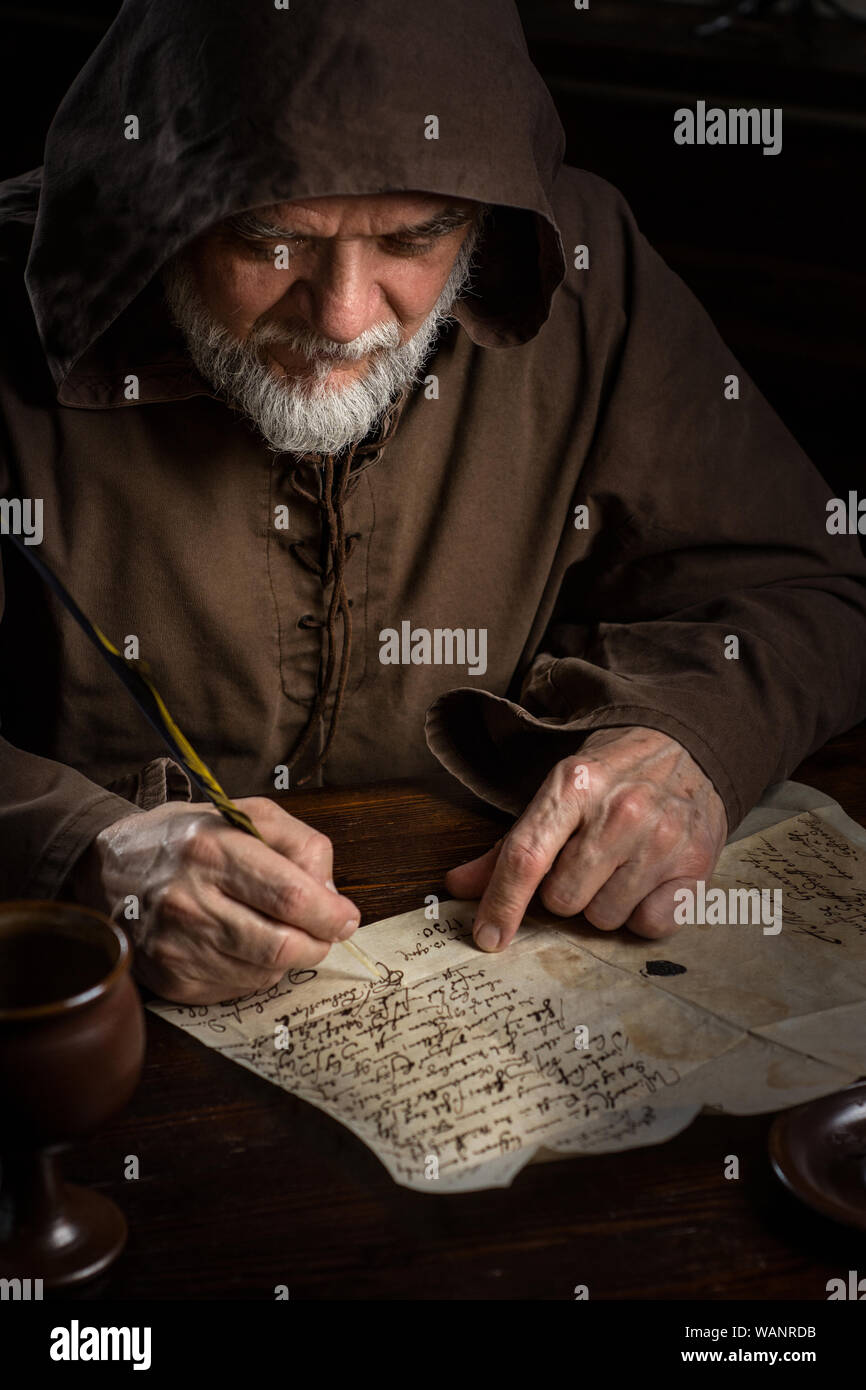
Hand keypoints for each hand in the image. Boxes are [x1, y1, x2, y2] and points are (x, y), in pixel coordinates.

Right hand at [62, 798, 360, 1003]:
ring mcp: (176, 945)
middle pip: (281, 945)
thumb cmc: (191, 840)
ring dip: (288, 957)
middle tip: (324, 931)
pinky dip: (257, 972)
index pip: (290, 895)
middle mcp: (188, 900)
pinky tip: (245, 946)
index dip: (329, 914)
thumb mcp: (248, 815)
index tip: (345, 917)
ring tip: (278, 930)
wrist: (113, 868)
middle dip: (318, 942)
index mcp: (211, 849)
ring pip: (265, 972)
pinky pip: (239, 988)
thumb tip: (332, 896)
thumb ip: (302, 845)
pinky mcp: (172, 979)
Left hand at [445, 726, 726, 949]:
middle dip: (566, 892)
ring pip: (604, 918)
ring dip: (605, 903)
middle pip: (563, 900)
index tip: (487, 937)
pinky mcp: (696, 865)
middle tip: (587, 861)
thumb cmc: (614, 776)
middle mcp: (620, 811)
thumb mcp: (559, 792)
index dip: (502, 903)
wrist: (689, 747)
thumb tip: (458, 886)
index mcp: (574, 785)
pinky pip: (649, 926)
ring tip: (621, 865)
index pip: (526, 857)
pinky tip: (649, 879)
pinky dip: (644, 913)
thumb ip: (511, 844)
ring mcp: (662, 838)